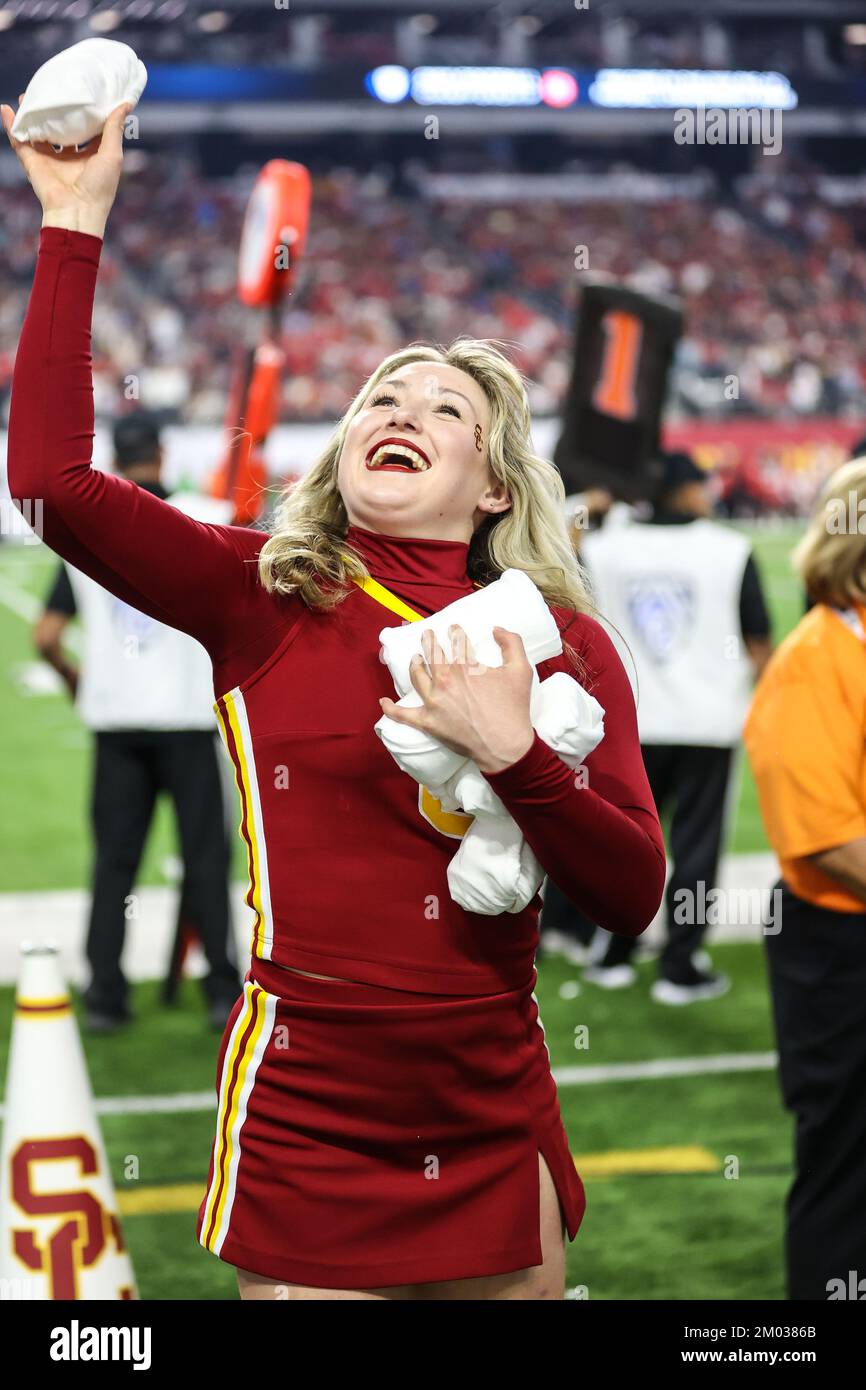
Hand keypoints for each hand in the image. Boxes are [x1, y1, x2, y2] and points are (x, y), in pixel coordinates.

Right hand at [1, 95, 131, 235]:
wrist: (76, 212)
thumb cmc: (99, 188)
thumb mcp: (112, 155)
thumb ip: (115, 129)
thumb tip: (125, 104)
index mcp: (90, 157)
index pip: (87, 130)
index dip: (86, 114)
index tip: (85, 93)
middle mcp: (69, 158)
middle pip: (61, 129)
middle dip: (57, 112)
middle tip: (54, 91)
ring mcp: (50, 160)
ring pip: (39, 132)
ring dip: (33, 115)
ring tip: (29, 96)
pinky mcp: (33, 163)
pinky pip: (20, 141)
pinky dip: (11, 126)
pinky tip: (6, 109)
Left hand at [379, 624, 534, 773]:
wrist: (504, 746)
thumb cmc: (513, 710)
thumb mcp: (521, 671)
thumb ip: (512, 643)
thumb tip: (497, 629)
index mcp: (466, 666)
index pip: (457, 642)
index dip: (454, 633)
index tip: (452, 629)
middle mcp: (446, 680)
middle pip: (433, 655)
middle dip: (430, 642)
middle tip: (428, 636)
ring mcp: (434, 701)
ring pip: (417, 676)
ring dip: (415, 665)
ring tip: (415, 659)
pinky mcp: (428, 722)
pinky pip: (403, 715)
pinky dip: (391, 709)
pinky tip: (383, 702)